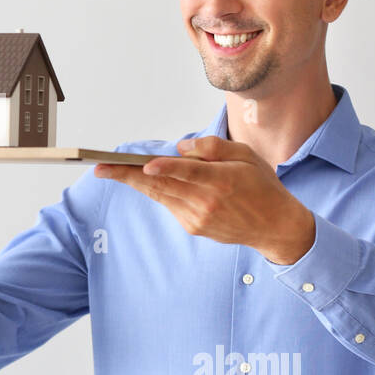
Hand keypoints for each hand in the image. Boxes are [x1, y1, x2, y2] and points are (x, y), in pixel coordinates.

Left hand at [92, 135, 314, 264]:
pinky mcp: (193, 227)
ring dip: (133, 183)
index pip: (190, 173)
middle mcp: (208, 202)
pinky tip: (146, 179)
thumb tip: (180, 148)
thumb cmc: (261, 185)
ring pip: (160, 196)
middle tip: (100, 167)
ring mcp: (198, 218)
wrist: (275, 226)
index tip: (145, 165)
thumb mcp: (246, 155)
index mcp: (223, 180)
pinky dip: (157, 190)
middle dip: (128, 175)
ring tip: (108, 169)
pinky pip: (170, 204)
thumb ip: (213, 148)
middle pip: (162, 186)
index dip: (166, 169)